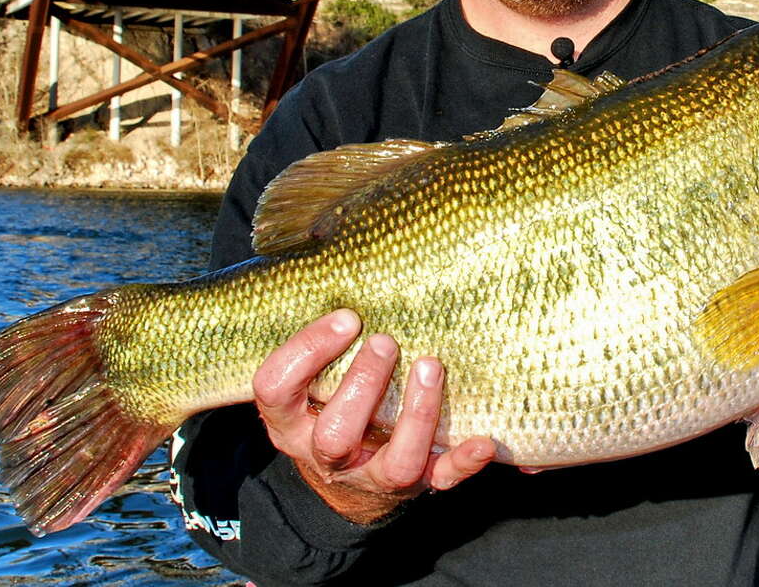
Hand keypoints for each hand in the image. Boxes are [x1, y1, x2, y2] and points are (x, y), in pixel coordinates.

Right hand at [252, 309, 495, 523]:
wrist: (346, 481)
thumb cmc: (328, 402)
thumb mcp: (307, 378)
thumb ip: (318, 342)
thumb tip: (351, 271)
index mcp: (289, 420)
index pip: (276, 388)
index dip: (307, 351)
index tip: (347, 318)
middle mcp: (324, 454)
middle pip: (335, 434)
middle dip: (364, 385)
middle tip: (386, 342)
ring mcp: (370, 476)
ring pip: (395, 463)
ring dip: (418, 415)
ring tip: (431, 366)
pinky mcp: (412, 487)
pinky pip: (440, 480)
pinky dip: (462, 462)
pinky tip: (482, 441)